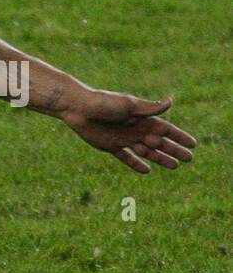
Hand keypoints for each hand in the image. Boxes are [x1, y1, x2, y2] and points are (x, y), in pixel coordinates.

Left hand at [61, 89, 195, 173]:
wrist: (78, 108)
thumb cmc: (104, 103)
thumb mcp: (129, 105)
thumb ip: (150, 108)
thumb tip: (171, 101)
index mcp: (142, 118)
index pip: (166, 129)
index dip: (180, 136)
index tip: (194, 144)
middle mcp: (135, 128)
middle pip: (159, 142)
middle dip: (174, 150)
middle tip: (189, 159)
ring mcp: (124, 138)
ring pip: (147, 151)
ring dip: (160, 158)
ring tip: (174, 166)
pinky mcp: (111, 146)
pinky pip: (127, 157)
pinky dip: (136, 164)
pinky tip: (147, 170)